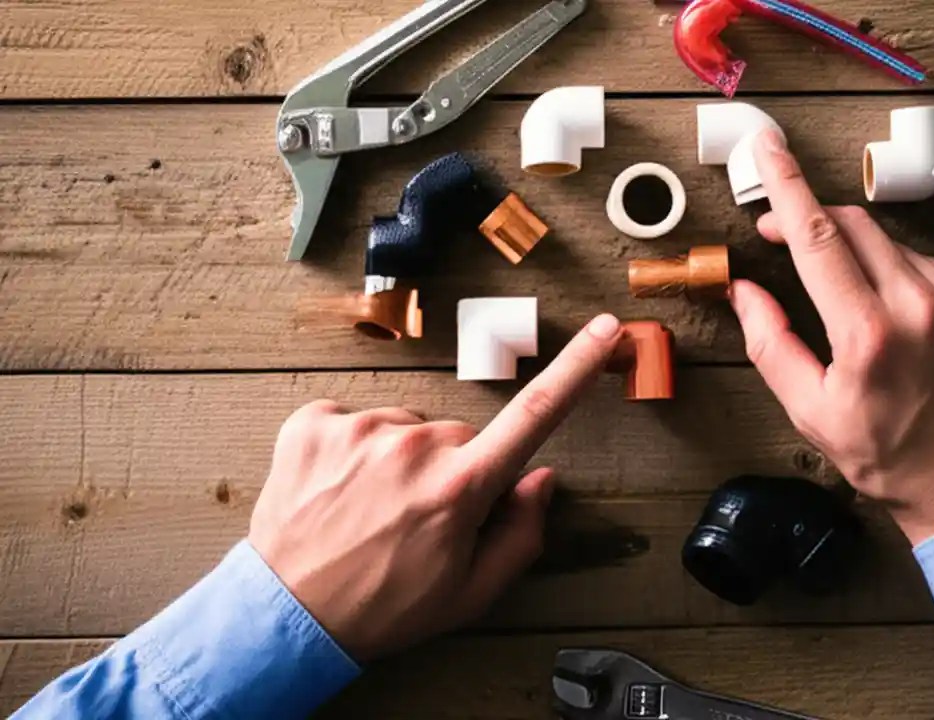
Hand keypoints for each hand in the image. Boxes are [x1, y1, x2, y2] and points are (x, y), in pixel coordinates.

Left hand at [248, 314, 622, 660]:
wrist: (286, 617)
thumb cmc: (384, 607)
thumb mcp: (471, 592)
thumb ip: (521, 533)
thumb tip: (540, 477)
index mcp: (461, 488)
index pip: (535, 414)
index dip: (577, 367)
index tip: (604, 328)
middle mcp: (414, 447)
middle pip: (458, 436)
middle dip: (451, 468)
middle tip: (416, 519)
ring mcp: (361, 429)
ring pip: (406, 429)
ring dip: (397, 461)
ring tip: (369, 510)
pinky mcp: (314, 422)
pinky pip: (355, 421)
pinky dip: (351, 451)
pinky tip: (338, 490)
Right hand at [730, 130, 933, 545]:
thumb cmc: (888, 458)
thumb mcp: (811, 412)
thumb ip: (770, 343)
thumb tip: (743, 289)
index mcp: (868, 333)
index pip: (817, 238)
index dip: (786, 187)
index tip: (767, 147)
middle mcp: (920, 303)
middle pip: (853, 226)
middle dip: (812, 220)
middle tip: (782, 236)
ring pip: (891, 246)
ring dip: (857, 257)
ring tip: (851, 311)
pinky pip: (929, 265)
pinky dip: (900, 277)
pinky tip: (898, 322)